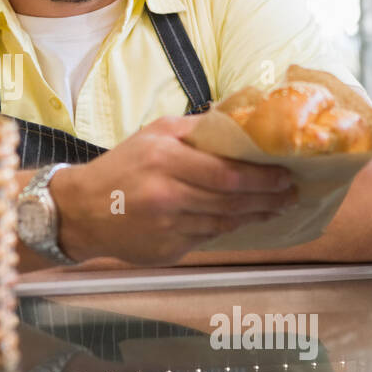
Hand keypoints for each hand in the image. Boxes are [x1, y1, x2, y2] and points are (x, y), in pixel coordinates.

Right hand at [49, 114, 298, 265]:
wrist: (80, 210)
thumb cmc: (120, 167)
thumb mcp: (154, 134)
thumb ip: (197, 129)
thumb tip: (242, 122)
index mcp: (165, 159)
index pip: (227, 173)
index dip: (262, 178)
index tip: (286, 176)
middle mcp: (166, 194)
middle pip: (232, 201)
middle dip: (268, 199)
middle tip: (291, 195)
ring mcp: (166, 226)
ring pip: (224, 224)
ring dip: (255, 217)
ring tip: (274, 209)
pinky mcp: (166, 249)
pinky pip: (207, 239)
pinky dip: (227, 230)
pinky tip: (239, 222)